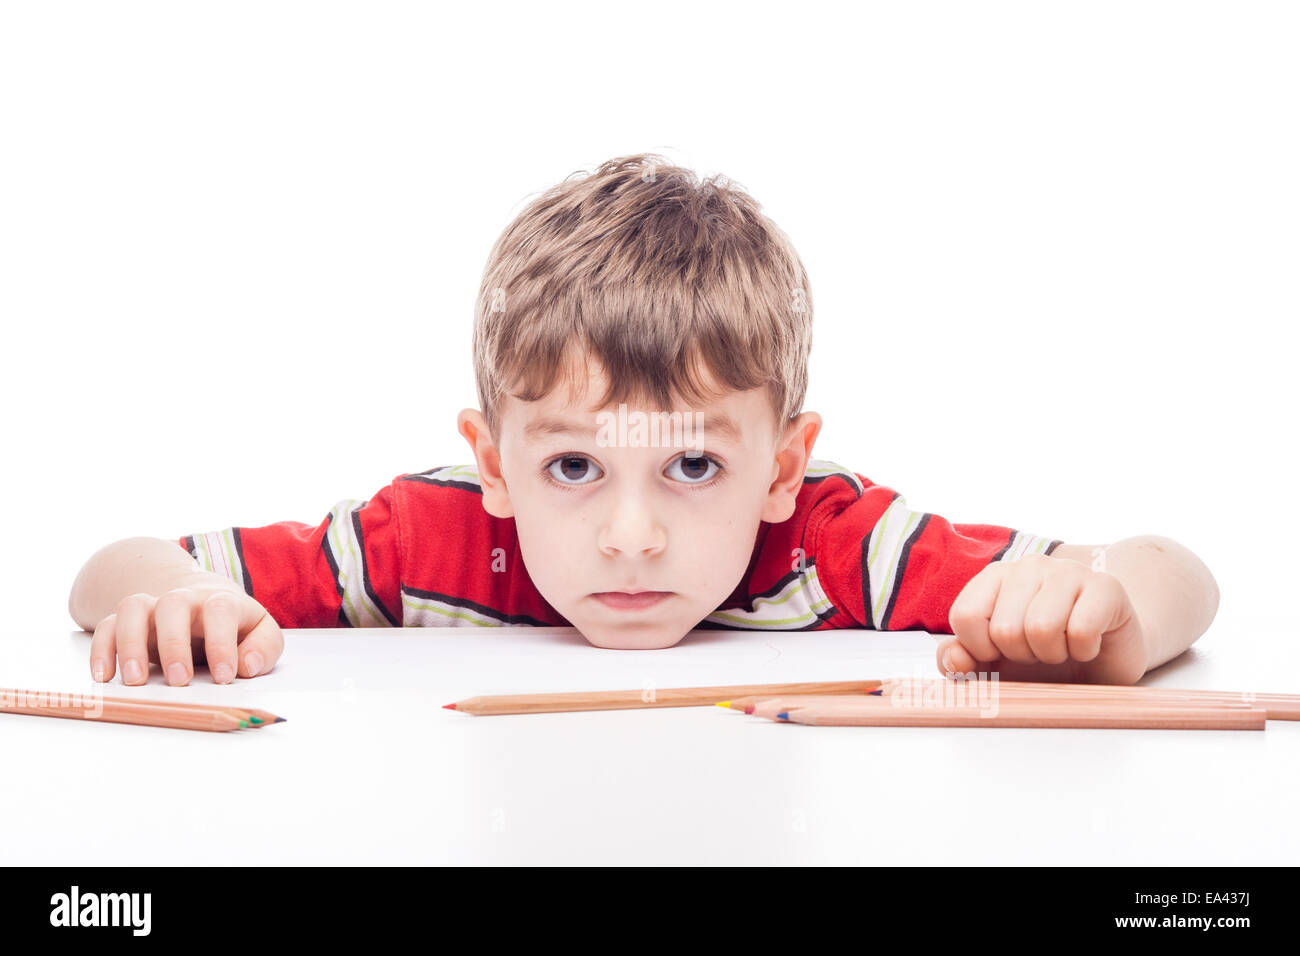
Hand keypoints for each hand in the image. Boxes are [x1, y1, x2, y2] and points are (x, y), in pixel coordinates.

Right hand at [89, 580, 283, 685]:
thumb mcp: (260, 632)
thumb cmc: (235, 625)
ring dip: (130, 644)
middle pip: (172, 605)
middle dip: (173, 644)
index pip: (221, 610)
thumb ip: (264, 647)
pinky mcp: (127, 622)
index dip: (222, 643)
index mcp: (220, 600)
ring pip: (133, 608)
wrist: (202, 600)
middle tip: (180, 681)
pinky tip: (103, 676)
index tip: (224, 677)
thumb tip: (247, 664)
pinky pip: (106, 625)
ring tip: (135, 681)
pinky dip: (101, 649)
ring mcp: (152, 608)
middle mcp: (184, 600)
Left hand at [937, 553, 1147, 684]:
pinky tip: (1088, 644)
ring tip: (1063, 647)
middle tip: (1040, 650)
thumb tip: (952, 661)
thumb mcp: (995, 664)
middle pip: (1004, 629)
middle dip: (1022, 655)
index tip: (1003, 651)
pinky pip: (1081, 631)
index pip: (965, 616)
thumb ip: (961, 660)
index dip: (982, 649)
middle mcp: (1028, 566)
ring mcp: (1068, 571)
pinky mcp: (1106, 587)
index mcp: (994, 577)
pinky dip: (1084, 652)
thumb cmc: (1044, 654)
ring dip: (1053, 654)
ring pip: (1041, 629)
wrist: (1106, 654)